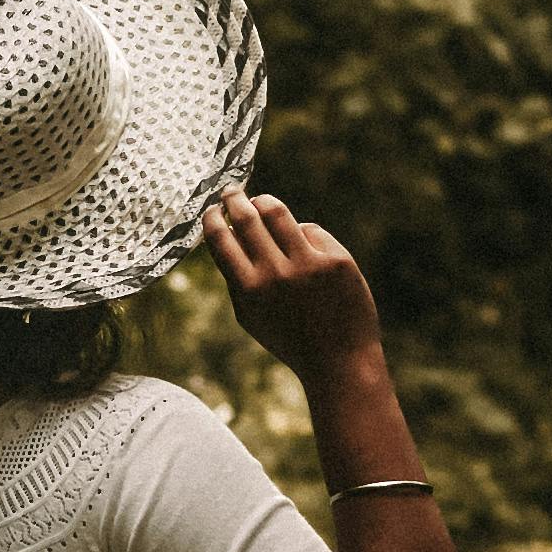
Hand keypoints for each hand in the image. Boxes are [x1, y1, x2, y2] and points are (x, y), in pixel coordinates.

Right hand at [202, 191, 383, 381]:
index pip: (222, 240)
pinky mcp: (336, 259)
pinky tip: (306, 254)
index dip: (213, 219)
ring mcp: (308, 264)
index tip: (212, 209)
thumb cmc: (290, 339)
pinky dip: (303, 237)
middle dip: (235, 198)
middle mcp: (276, 273)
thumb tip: (227, 235)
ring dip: (265, 202)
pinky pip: (311, 231)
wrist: (339, 361)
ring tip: (261, 202)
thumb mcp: (251, 317)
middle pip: (248, 217)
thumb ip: (236, 280)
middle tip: (231, 190)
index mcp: (249, 290)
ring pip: (279, 213)